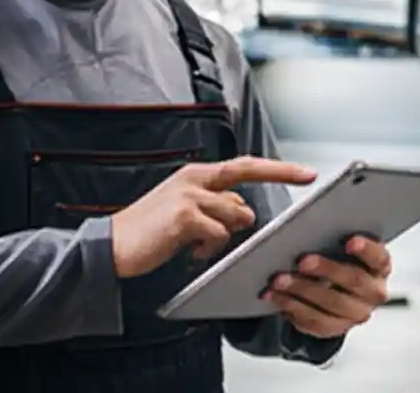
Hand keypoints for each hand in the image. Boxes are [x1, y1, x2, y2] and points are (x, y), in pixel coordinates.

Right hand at [110, 157, 316, 278]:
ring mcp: (190, 195)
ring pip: (236, 213)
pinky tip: (190, 252)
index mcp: (195, 175)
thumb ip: (215, 206)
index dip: (276, 167)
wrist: (111, 246)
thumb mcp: (185, 212)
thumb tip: (243, 211)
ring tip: (196, 244)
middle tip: (308, 177)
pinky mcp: (185, 215)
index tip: (305, 171)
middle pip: (248, 173)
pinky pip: (219, 234)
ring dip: (224, 234)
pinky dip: (209, 249)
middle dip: (281, 173)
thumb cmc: (149, 232)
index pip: (243, 166)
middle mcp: (194, 178)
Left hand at [262, 235, 392, 338]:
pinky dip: (290, 306)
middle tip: (302, 261)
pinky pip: (313, 320)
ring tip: (278, 279)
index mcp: (380, 266)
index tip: (349, 241)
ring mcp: (355, 314)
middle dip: (326, 270)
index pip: (379, 257)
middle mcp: (374, 293)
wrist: (337, 289)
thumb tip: (311, 225)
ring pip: (330, 304)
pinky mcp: (334, 328)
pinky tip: (274, 295)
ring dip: (301, 290)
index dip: (366, 250)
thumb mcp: (343, 245)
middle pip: (353, 281)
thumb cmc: (339, 257)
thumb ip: (336, 235)